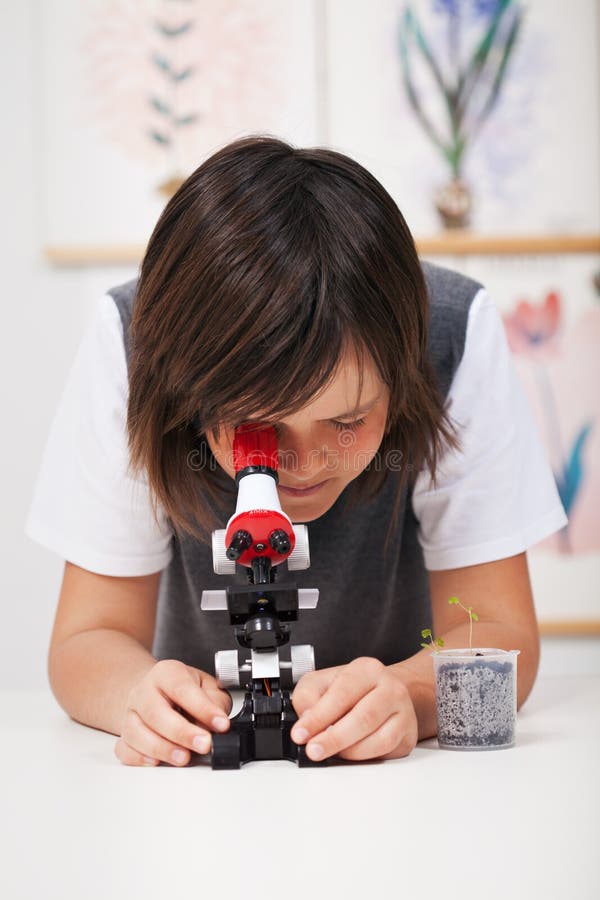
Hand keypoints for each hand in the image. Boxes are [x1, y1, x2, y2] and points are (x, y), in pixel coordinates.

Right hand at [114, 659, 231, 766]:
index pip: (182, 689)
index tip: (221, 724)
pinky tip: (156, 761)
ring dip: (163, 749)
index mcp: (167, 673)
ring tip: (185, 757)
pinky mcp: (124, 735)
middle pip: (156, 712)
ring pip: (138, 733)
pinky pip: (126, 749)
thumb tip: (216, 724)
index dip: (203, 708)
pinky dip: (139, 758)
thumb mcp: (207, 686)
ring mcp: (131, 713)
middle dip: (182, 732)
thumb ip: (215, 702)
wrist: (155, 691)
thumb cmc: (183, 690)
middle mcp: (145, 691)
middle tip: (204, 744)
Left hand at [290, 656, 417, 761]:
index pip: (342, 693)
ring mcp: (403, 712)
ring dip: (349, 751)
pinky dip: (364, 757)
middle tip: (313, 750)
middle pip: (364, 718)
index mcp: (367, 670)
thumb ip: (308, 697)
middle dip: (334, 739)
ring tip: (329, 752)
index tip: (301, 734)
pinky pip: (386, 752)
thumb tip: (307, 720)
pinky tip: (349, 753)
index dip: (319, 717)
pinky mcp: (407, 735)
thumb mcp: (321, 682)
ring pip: (378, 739)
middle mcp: (390, 688)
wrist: (384, 693)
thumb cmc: (350, 689)